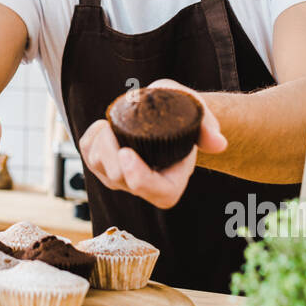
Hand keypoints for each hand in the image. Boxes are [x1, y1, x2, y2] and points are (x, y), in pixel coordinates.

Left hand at [77, 79, 226, 209]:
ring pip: (99, 162)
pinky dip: (92, 134)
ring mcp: (117, 177)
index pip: (154, 191)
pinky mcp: (99, 163)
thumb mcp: (199, 114)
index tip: (127, 153)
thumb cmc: (184, 117)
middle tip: (116, 124)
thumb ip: (208, 127)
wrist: (167, 115)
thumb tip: (218, 143)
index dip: (138, 177)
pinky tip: (106, 125)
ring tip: (117, 122)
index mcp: (169, 184)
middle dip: (111, 150)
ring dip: (102, 139)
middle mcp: (140, 185)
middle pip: (117, 176)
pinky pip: (87, 150)